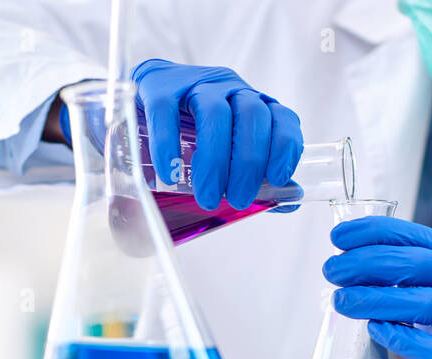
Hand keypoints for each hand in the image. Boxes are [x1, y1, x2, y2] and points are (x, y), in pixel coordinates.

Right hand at [130, 59, 302, 210]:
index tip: (277, 179)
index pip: (281, 117)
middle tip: (238, 200)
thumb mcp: (224, 153)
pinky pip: (166, 111)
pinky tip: (170, 173)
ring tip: (209, 197)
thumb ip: (255, 177)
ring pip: (214, 114)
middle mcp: (229, 88)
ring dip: (215, 161)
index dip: (285, 147)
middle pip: (252, 117)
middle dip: (249, 163)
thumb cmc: (188, 133)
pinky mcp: (159, 86)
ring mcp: (194, 83)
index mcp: (251, 103)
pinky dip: (169, 144)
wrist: (142, 99)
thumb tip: (289, 202)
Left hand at [323, 216, 431, 358]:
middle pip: (417, 265)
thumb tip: (358, 268)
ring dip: (374, 299)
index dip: (375, 233)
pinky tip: (374, 330)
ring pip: (422, 302)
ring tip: (339, 300)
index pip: (420, 237)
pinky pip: (431, 345)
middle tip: (330, 270)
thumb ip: (424, 282)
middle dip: (366, 264)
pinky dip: (399, 336)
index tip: (338, 237)